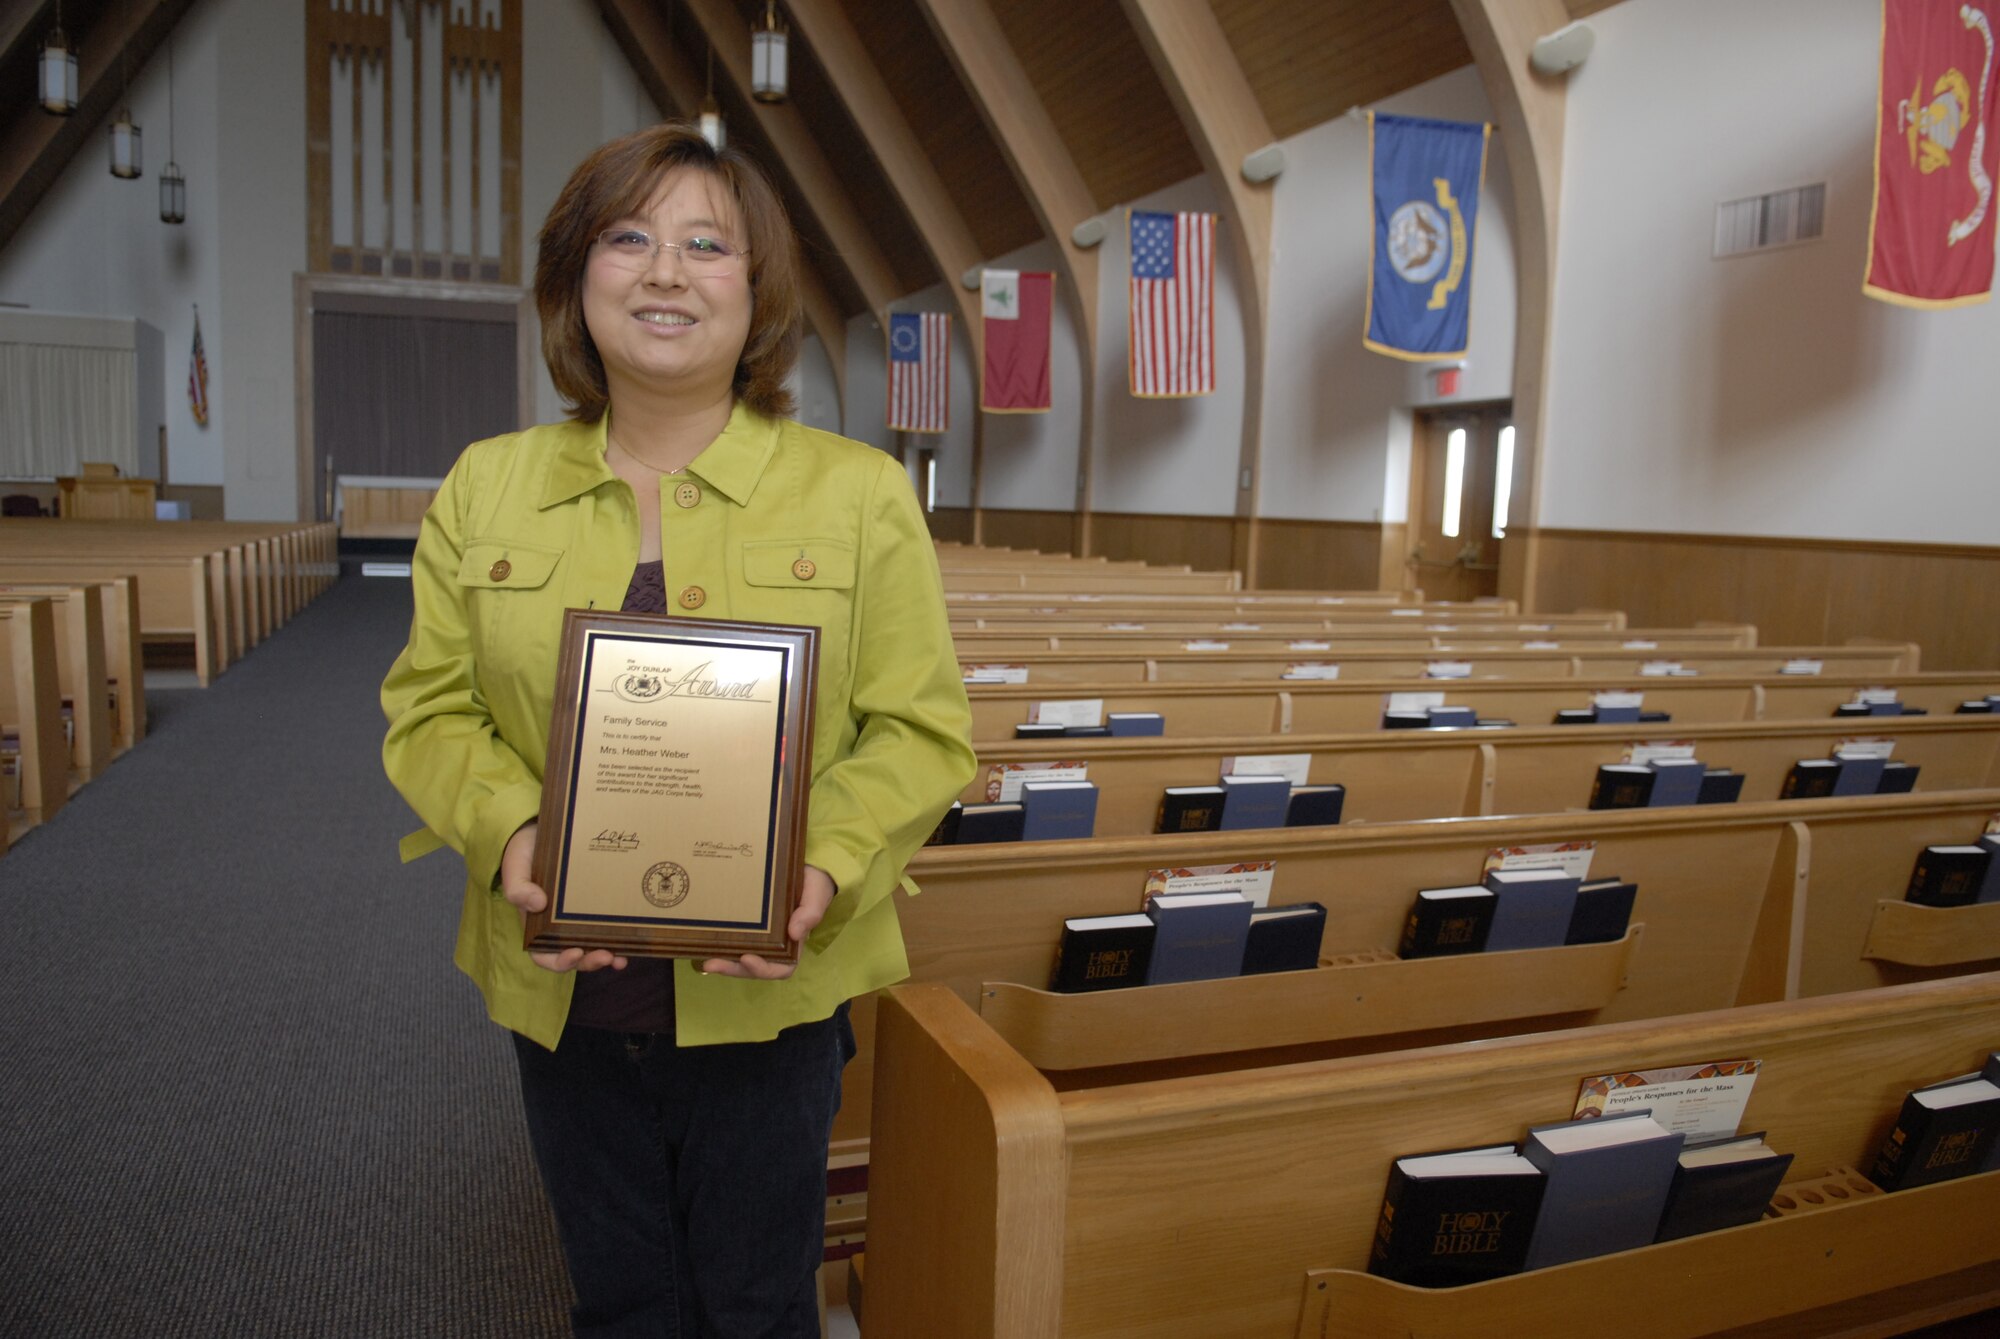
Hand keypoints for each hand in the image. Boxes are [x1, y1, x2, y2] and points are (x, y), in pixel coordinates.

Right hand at [500, 821, 627, 973]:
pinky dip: (618, 936)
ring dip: (607, 955)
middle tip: (606, 956)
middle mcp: (558, 927)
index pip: (544, 955)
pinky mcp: (596, 905)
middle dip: (590, 961)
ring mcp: (578, 917)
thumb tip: (537, 904)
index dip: (560, 961)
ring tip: (620, 958)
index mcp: (536, 925)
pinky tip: (632, 938)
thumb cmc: (524, 854)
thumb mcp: (516, 869)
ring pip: (592, 946)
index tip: (575, 953)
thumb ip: (519, 888)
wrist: (540, 832)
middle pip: (574, 956)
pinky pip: (606, 925)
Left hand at [700, 864, 834, 980]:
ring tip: (705, 959)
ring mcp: (760, 935)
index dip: (763, 969)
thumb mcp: (816, 897)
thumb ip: (810, 914)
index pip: (781, 968)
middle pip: (754, 967)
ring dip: (724, 961)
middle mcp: (775, 944)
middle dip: (733, 969)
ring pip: (740, 957)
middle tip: (712, 964)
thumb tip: (795, 933)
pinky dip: (721, 944)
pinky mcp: (747, 923)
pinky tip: (705, 940)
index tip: (747, 958)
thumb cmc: (815, 885)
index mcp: (794, 944)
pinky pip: (735, 938)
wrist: (808, 867)